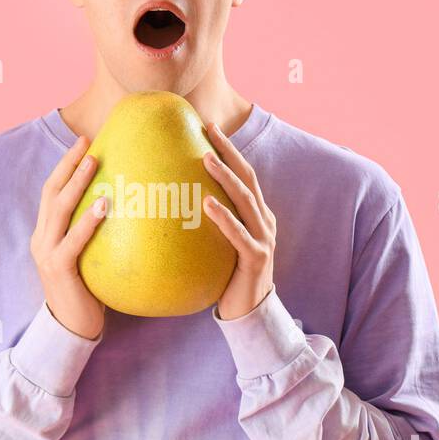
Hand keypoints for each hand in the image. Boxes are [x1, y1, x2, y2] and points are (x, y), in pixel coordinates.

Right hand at [30, 134, 108, 339]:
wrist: (71, 329)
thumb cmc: (86, 292)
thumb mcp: (85, 258)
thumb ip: (91, 235)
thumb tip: (121, 209)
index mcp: (45, 234)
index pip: (51, 192)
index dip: (64, 167)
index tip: (83, 144)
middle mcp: (41, 239)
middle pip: (51, 193)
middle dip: (68, 165)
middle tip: (88, 142)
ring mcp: (46, 253)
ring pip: (59, 210)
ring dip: (77, 183)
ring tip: (94, 161)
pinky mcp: (58, 269)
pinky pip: (72, 240)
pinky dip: (87, 220)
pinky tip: (103, 204)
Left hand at [201, 120, 275, 320]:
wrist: (249, 312)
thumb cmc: (229, 277)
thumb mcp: (220, 245)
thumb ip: (209, 223)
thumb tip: (174, 202)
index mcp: (258, 215)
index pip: (245, 175)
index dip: (229, 150)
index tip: (209, 127)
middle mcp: (264, 222)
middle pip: (248, 178)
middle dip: (229, 152)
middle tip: (209, 130)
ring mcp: (263, 239)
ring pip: (245, 200)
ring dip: (226, 177)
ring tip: (207, 158)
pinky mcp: (256, 258)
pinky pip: (239, 234)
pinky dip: (224, 217)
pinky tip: (207, 204)